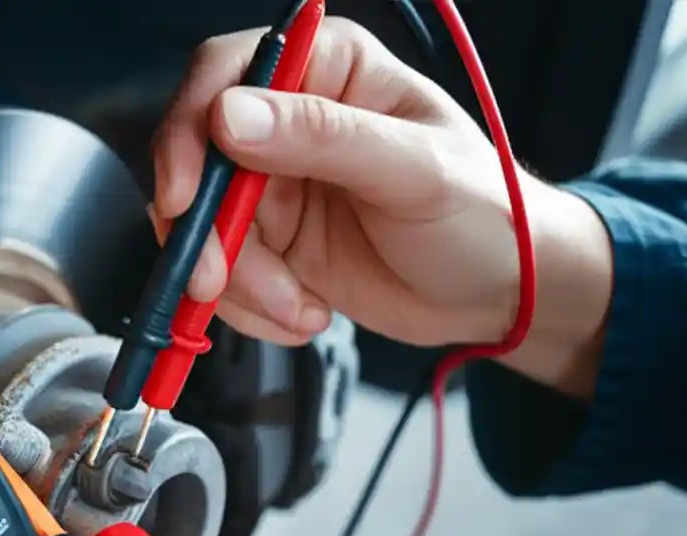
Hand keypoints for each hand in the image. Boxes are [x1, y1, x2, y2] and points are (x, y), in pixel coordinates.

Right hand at [155, 19, 612, 395]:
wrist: (500, 295)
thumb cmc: (484, 213)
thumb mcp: (413, 170)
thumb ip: (324, 136)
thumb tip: (231, 116)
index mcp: (327, 69)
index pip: (225, 74)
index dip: (190, 130)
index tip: (186, 196)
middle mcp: (287, 122)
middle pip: (196, 160)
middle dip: (204, 230)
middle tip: (216, 280)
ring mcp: (272, 187)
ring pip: (202, 230)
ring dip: (238, 283)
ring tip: (302, 308)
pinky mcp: (268, 245)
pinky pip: (222, 277)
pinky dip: (251, 308)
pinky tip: (307, 314)